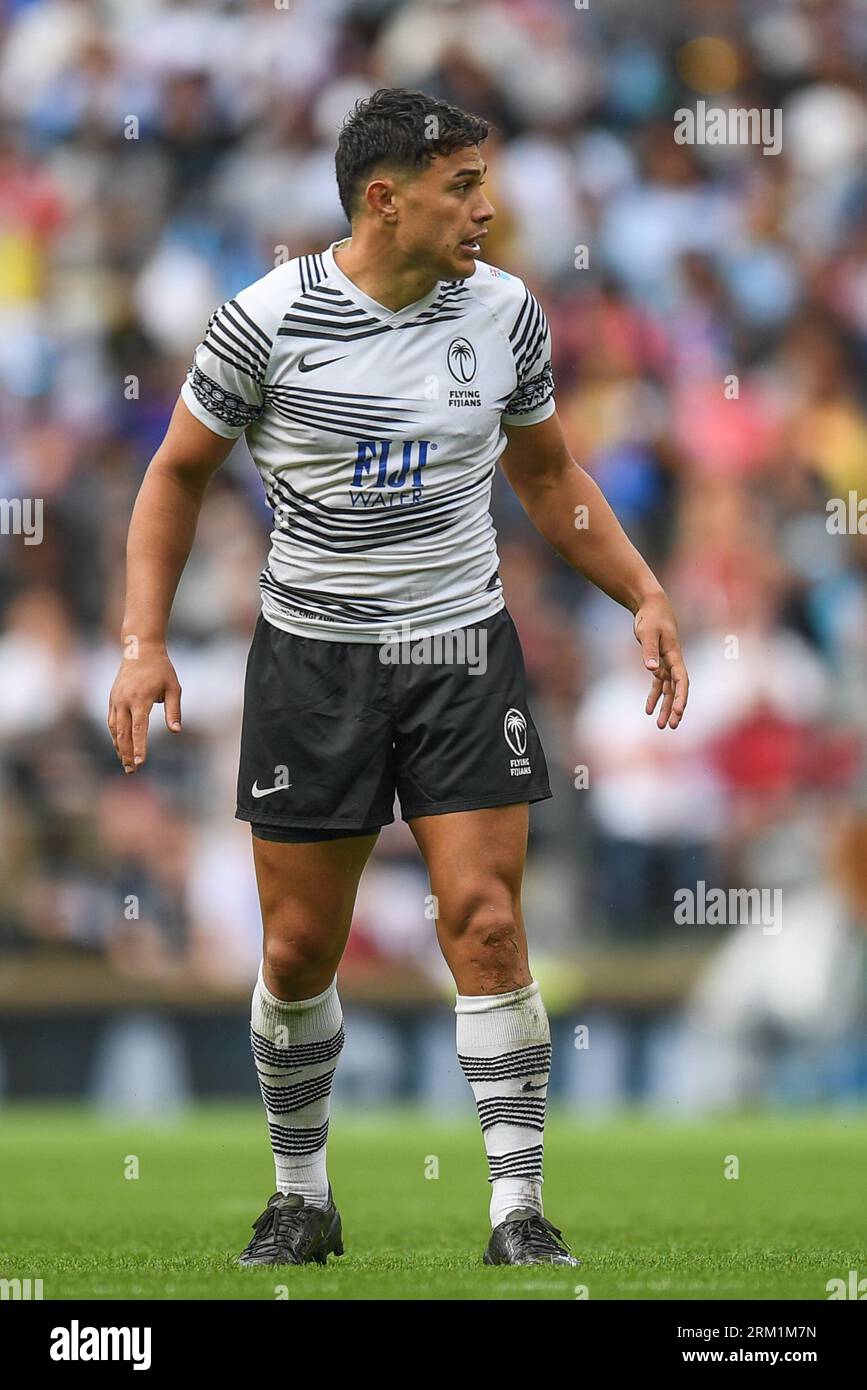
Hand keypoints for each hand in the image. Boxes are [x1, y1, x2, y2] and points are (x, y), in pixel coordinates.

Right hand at [107, 642, 181, 772]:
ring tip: (126, 764)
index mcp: (140, 699)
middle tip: (131, 771)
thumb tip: (176, 731)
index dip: (139, 747)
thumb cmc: (161, 669)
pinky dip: (115, 736)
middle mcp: (124, 701)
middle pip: (123, 733)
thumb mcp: (173, 688)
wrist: (140, 650)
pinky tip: (120, 746)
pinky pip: (111, 722)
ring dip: (119, 747)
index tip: (139, 762)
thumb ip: (174, 711)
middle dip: (126, 753)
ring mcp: (116, 700)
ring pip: (115, 729)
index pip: (139, 728)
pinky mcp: (112, 699)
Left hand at [633, 592, 688, 729]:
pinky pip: (658, 684)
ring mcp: (666, 664)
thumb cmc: (651, 618)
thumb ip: (649, 651)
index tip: (679, 711)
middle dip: (676, 708)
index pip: (682, 680)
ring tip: (660, 725)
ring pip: (668, 690)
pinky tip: (648, 710)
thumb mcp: (647, 633)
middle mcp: (673, 662)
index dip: (682, 697)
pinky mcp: (658, 663)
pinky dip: (654, 696)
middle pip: (677, 690)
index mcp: (674, 656)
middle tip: (671, 726)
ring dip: (665, 707)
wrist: (652, 606)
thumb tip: (652, 670)